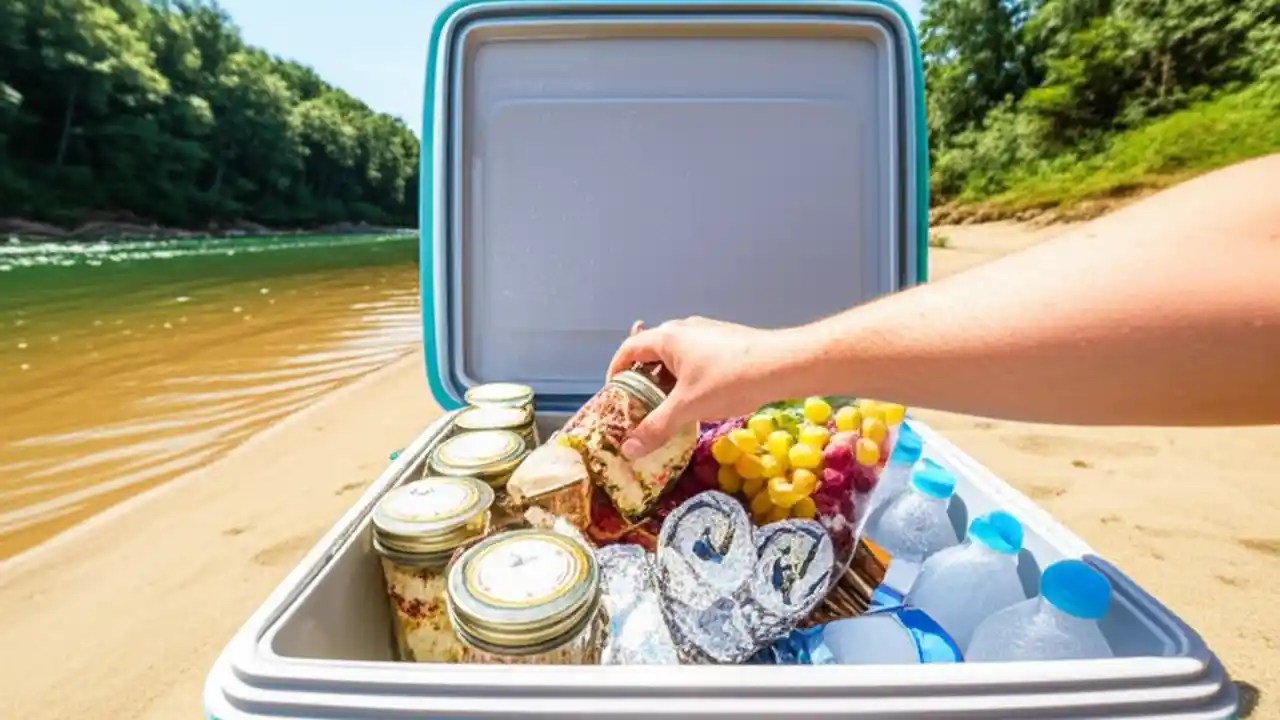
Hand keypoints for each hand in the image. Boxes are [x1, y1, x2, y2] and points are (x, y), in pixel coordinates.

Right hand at [607, 317, 789, 458]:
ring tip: (668, 405)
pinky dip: (689, 377)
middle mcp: (684, 329)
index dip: (616, 370)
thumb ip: (656, 427)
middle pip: (652, 351)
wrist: (782, 365)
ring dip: (668, 379)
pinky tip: (700, 398)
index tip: (613, 393)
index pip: (629, 348)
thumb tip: (628, 450)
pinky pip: (697, 358)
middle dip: (643, 378)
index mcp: (667, 337)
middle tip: (640, 404)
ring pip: (677, 356)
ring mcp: (708, 333)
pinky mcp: (727, 342)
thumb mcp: (687, 408)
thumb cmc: (728, 381)